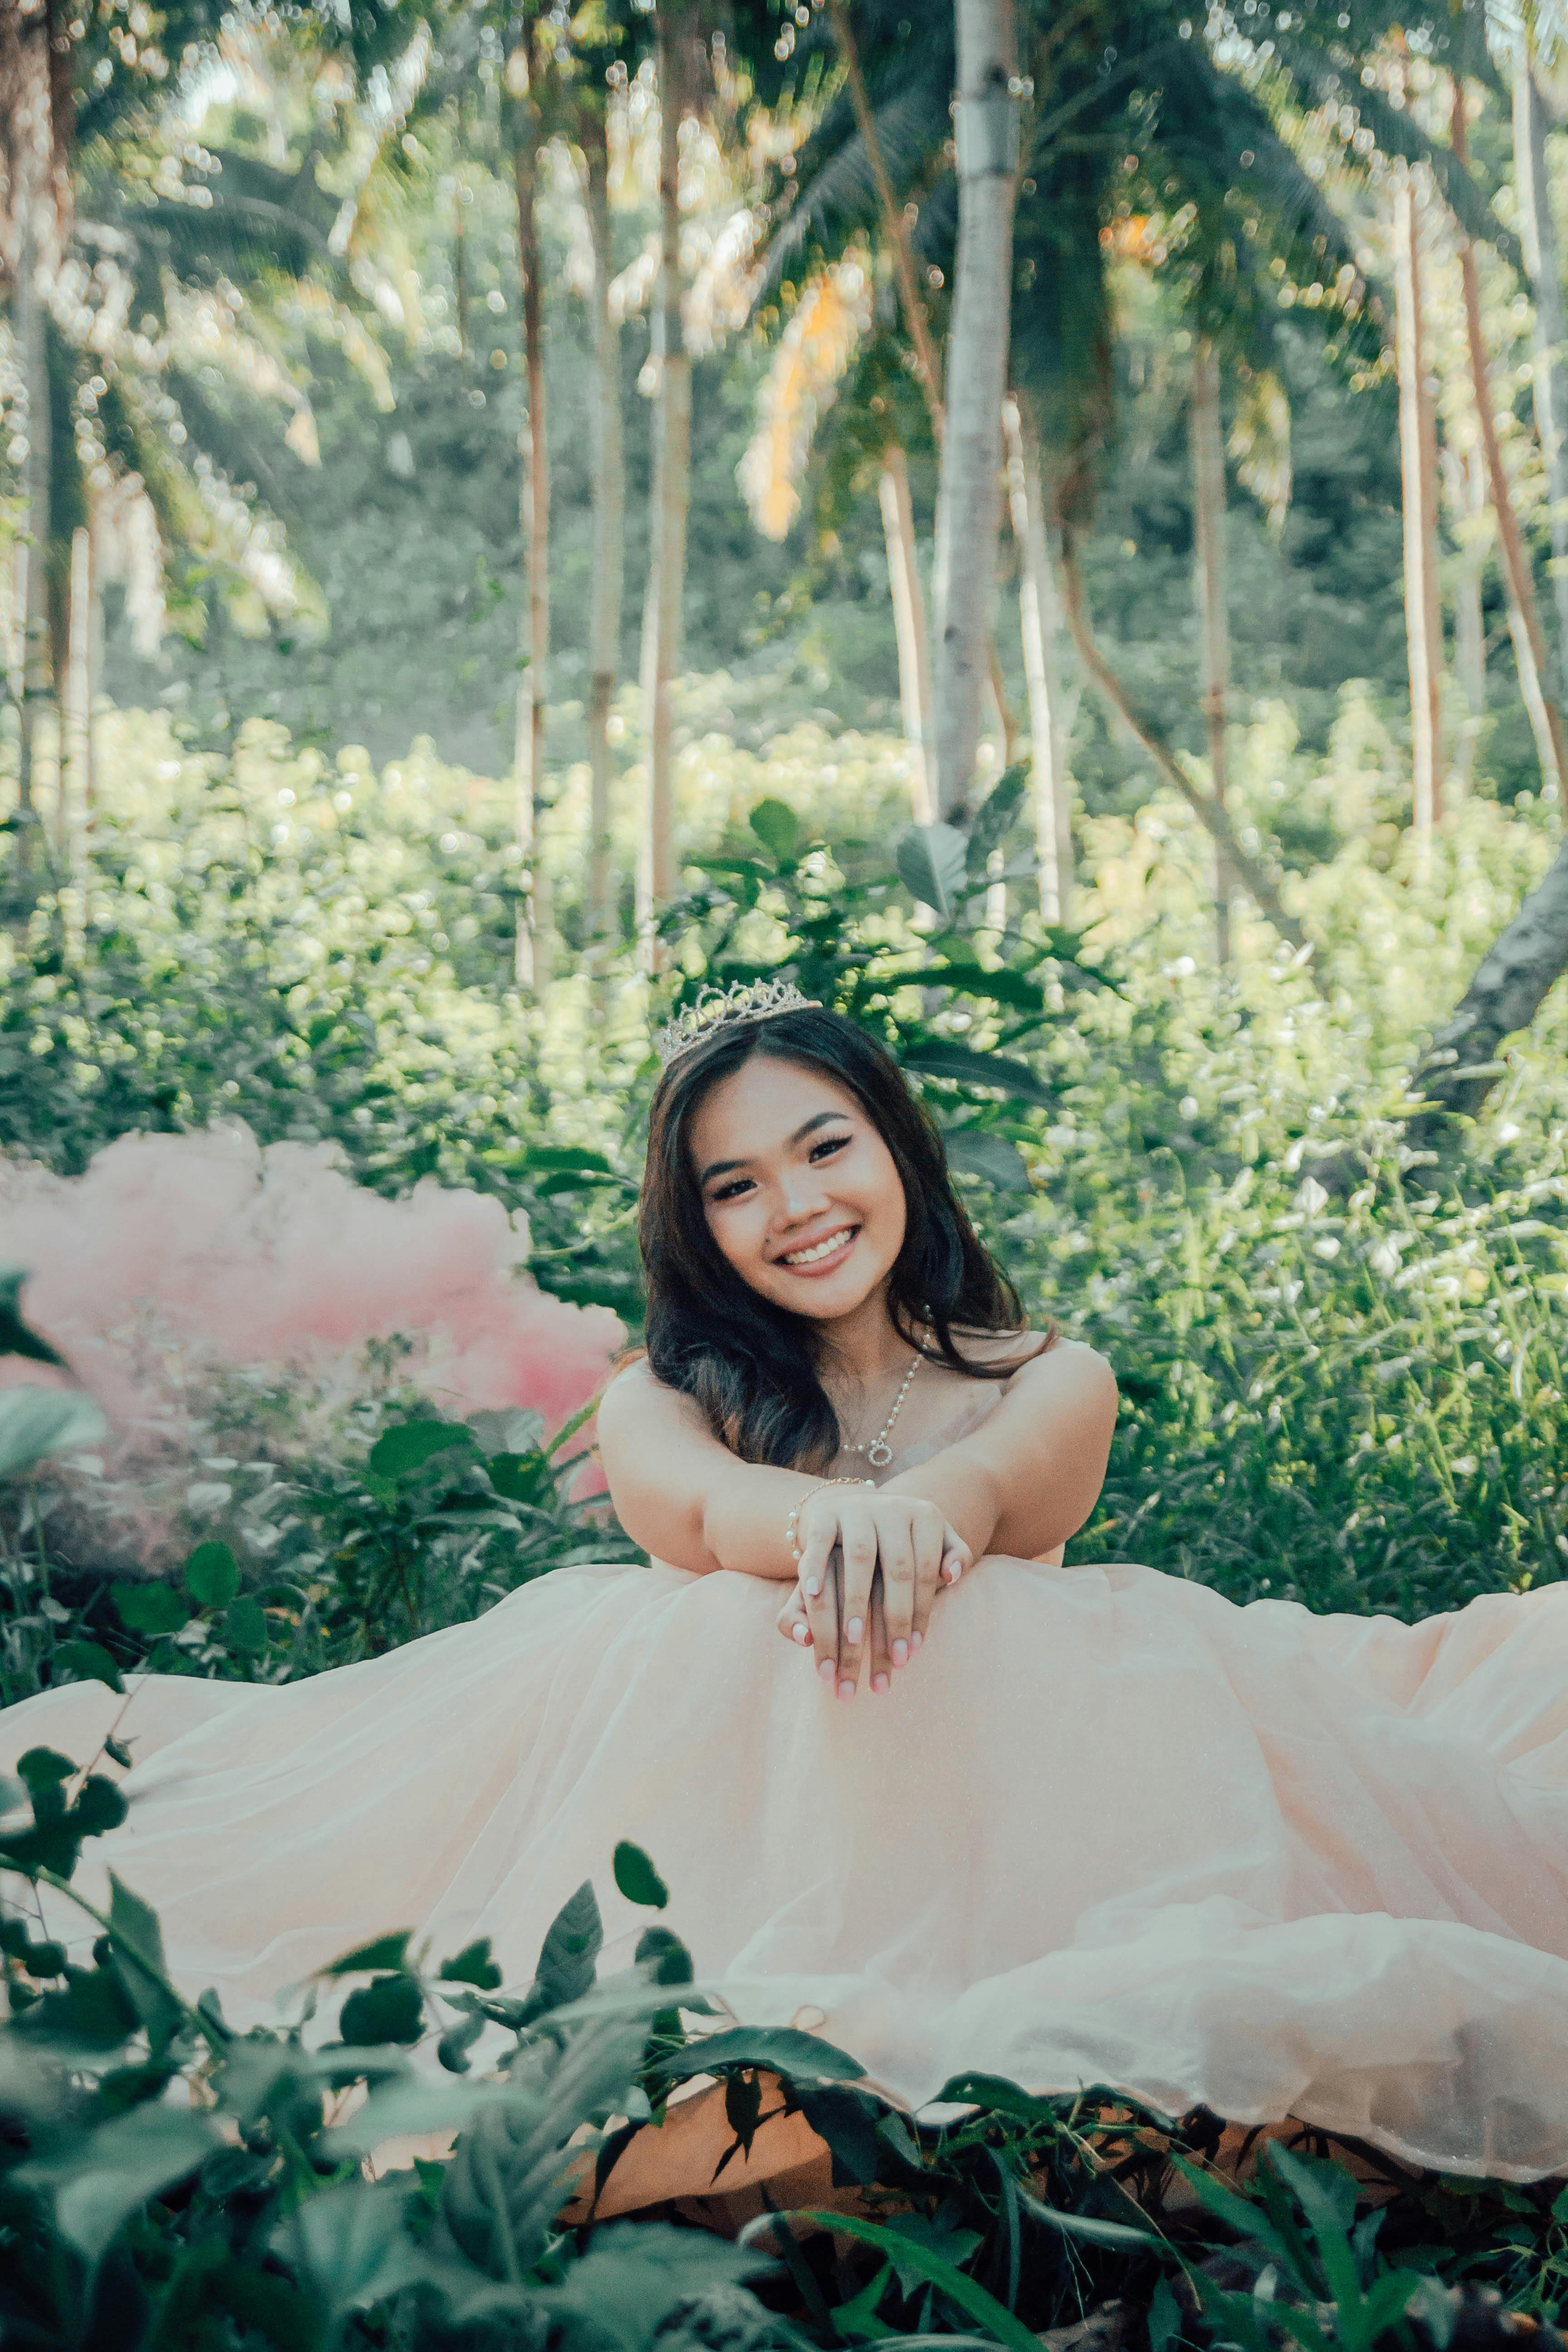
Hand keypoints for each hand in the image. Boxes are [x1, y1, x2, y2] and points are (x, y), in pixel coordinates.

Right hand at [783, 1490, 970, 1696]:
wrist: (856, 1505)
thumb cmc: (902, 1539)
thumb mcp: (934, 1539)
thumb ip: (954, 1554)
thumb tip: (952, 1575)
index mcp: (925, 1516)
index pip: (926, 1572)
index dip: (921, 1614)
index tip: (914, 1652)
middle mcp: (892, 1509)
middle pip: (898, 1570)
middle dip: (895, 1619)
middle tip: (894, 1661)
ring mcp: (857, 1509)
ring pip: (859, 1560)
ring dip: (856, 1602)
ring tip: (854, 1641)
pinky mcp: (825, 1514)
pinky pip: (819, 1543)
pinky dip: (815, 1569)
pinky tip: (813, 1597)